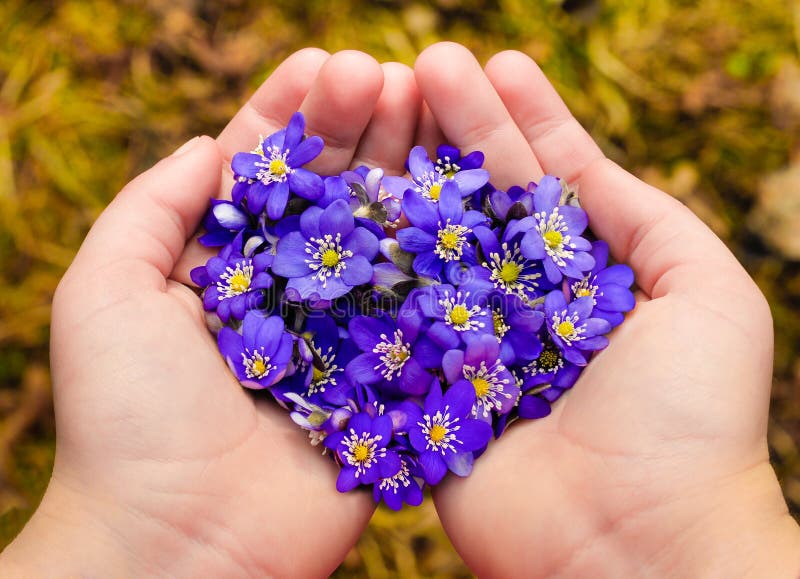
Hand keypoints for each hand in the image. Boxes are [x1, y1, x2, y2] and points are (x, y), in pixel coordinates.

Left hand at [0, 49, 420, 576]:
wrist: (181, 544)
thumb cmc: (129, 420)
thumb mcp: (104, 294)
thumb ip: (150, 210)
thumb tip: (212, 144)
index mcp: (225, 265)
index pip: (265, 170)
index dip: (294, 114)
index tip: (325, 63)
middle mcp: (289, 291)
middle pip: (334, 191)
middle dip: (362, 127)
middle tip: (395, 75)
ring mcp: (345, 332)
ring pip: (384, 235)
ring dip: (407, 171)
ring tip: (434, 108)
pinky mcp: (386, 377)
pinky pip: (421, 305)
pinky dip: (442, 252)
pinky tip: (463, 197)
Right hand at [413, 42, 799, 576]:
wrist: (633, 546)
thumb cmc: (688, 418)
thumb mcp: (705, 293)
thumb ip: (643, 220)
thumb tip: (583, 164)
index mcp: (586, 276)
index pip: (546, 179)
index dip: (522, 118)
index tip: (493, 60)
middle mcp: (520, 302)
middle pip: (478, 199)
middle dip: (454, 128)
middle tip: (420, 62)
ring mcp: (466, 341)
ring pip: (428, 242)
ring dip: (406, 174)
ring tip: (379, 102)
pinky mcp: (421, 387)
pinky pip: (388, 314)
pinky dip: (368, 258)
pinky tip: (348, 196)